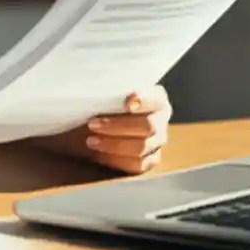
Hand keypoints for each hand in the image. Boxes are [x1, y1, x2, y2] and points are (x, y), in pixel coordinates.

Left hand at [32, 86, 171, 174]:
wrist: (88, 127)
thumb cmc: (96, 105)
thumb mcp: (99, 94)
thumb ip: (104, 91)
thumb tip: (96, 85)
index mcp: (155, 97)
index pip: (155, 99)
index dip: (144, 101)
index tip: (127, 103)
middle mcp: (161, 118)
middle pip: (148, 126)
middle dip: (118, 126)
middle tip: (92, 124)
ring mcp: (158, 141)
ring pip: (142, 147)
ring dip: (113, 145)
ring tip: (91, 141)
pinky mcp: (150, 160)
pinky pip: (138, 165)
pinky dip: (116, 160)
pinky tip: (99, 154)